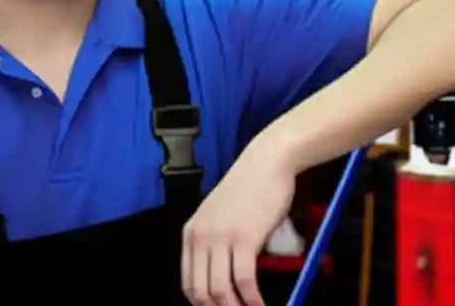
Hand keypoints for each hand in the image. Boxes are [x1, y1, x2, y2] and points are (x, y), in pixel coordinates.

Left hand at [181, 140, 295, 305]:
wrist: (266, 162)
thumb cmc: (249, 188)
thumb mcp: (219, 215)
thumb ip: (215, 242)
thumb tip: (222, 276)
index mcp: (191, 232)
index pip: (188, 283)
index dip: (203, 304)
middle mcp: (200, 237)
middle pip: (201, 291)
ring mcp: (220, 238)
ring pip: (220, 290)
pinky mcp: (244, 238)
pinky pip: (244, 280)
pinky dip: (252, 299)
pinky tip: (260, 304)